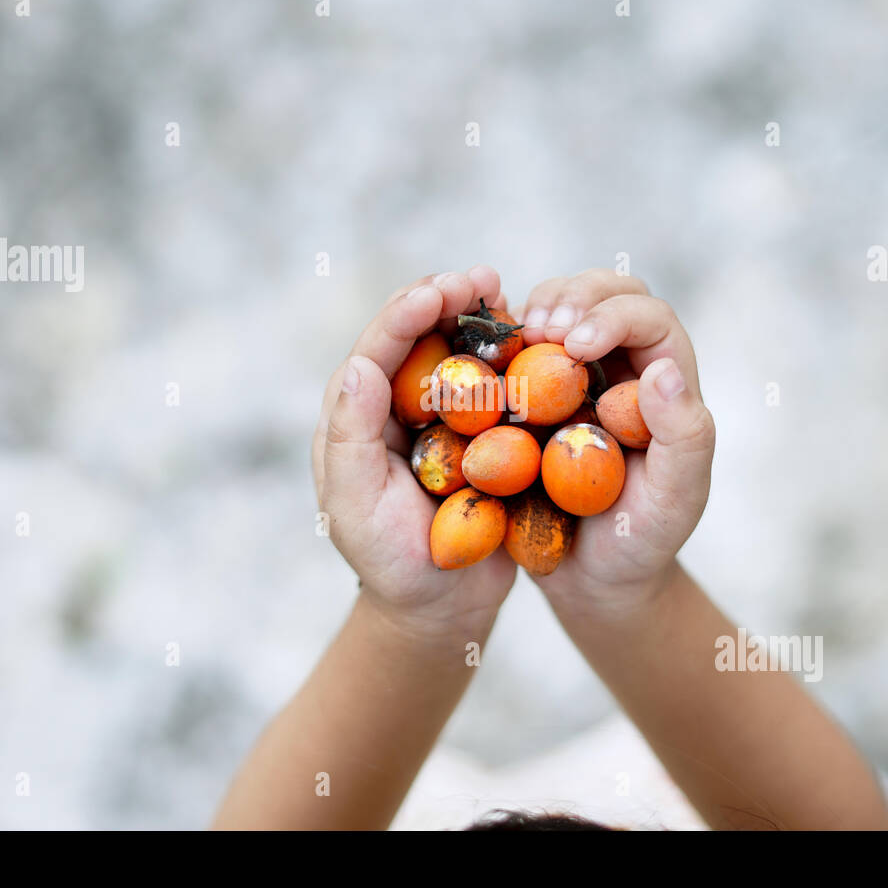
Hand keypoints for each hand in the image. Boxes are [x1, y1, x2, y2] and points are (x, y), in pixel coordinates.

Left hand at [312, 267, 517, 642]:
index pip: (379, 350)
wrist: (439, 609)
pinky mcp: (482, 437)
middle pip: (420, 338)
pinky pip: (498, 387)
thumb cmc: (389, 564)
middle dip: (448, 300)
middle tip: (484, 278)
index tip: (441, 290)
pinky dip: (513, 358)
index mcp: (359, 417)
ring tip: (506, 292)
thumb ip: (350, 438)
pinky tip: (537, 337)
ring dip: (482, 319)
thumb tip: (358, 368)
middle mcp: (398, 407)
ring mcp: (443, 420)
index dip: (408, 313)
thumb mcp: (356, 506)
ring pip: (460, 354)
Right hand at [514, 270, 715, 618]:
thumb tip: (664, 370)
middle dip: (575, 296)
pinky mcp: (537, 390)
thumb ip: (685, 437)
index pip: (649, 318)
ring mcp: (580, 375)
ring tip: (522, 334)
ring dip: (541, 307)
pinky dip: (506, 338)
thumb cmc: (641, 541)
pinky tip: (489, 357)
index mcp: (665, 382)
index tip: (574, 344)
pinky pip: (523, 344)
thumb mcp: (676, 499)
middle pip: (610, 293)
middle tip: (543, 326)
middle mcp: (626, 366)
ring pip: (565, 306)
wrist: (595, 577)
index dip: (612, 315)